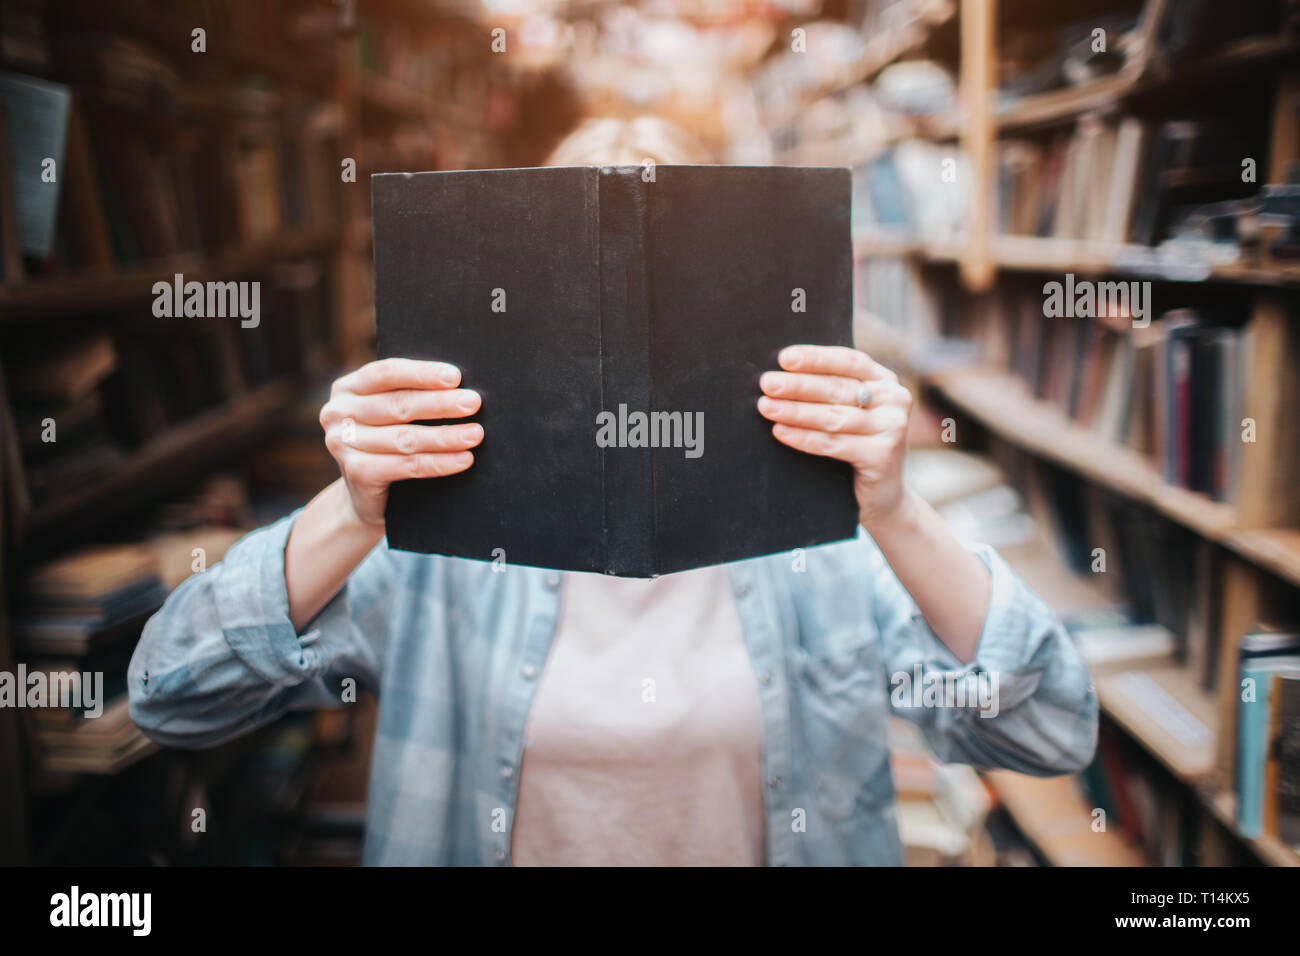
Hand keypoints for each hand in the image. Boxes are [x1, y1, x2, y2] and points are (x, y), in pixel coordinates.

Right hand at [319, 358, 482, 525]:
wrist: (367, 497)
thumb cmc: (389, 443)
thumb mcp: (392, 415)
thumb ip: (412, 395)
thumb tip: (460, 386)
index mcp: (348, 387)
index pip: (386, 373)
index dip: (421, 374)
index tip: (455, 376)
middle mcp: (338, 413)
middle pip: (397, 405)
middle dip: (440, 404)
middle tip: (473, 403)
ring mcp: (342, 444)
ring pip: (405, 438)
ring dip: (445, 436)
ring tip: (475, 434)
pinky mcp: (356, 473)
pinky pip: (406, 465)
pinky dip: (439, 463)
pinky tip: (464, 459)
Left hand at [757, 344, 911, 528]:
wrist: (882, 495)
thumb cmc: (856, 446)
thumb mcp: (850, 412)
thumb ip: (830, 391)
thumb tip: (781, 375)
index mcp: (885, 380)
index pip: (848, 361)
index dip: (816, 358)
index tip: (785, 358)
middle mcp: (894, 399)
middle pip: (838, 388)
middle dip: (798, 385)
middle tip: (767, 384)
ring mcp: (892, 427)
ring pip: (834, 416)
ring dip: (795, 411)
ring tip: (766, 407)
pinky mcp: (883, 455)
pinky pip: (833, 443)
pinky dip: (804, 438)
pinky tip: (780, 432)